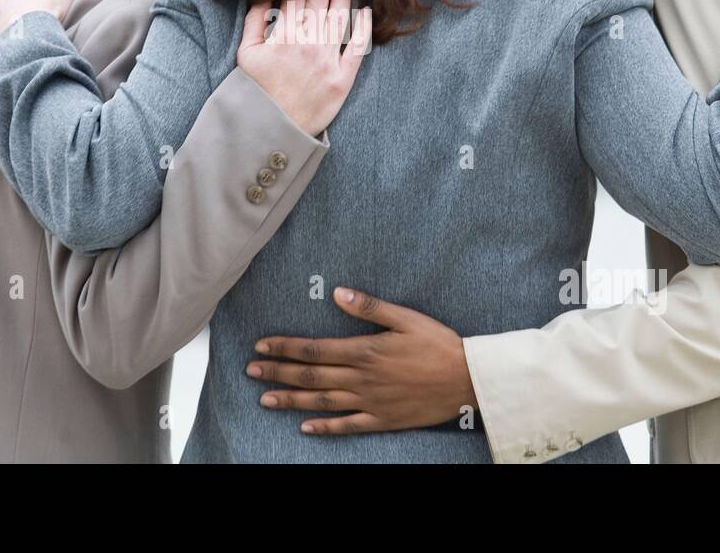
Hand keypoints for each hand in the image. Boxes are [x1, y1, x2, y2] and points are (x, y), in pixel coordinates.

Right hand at [237, 0, 371, 136]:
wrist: (270, 130)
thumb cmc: (256, 90)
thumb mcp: (246, 53)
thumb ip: (255, 20)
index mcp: (283, 36)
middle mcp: (307, 45)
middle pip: (319, 0)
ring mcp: (327, 61)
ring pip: (339, 17)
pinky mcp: (342, 79)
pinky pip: (358, 49)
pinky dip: (364, 28)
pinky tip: (366, 10)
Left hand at [247, 287, 476, 435]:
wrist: (468, 380)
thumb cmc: (438, 344)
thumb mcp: (406, 317)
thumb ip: (370, 307)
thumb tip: (338, 292)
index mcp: (364, 350)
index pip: (314, 349)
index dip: (285, 347)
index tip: (261, 346)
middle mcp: (362, 378)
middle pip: (311, 375)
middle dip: (278, 372)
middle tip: (251, 370)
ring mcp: (370, 402)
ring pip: (321, 401)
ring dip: (291, 399)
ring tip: (265, 398)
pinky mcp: (382, 420)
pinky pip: (347, 426)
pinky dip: (325, 427)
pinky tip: (305, 426)